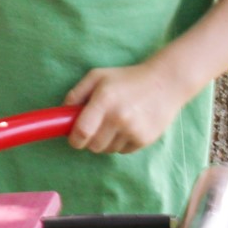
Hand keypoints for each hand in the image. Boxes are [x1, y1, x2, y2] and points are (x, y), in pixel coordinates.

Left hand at [64, 62, 190, 153]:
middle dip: (88, 140)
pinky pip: (122, 151)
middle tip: (92, 128)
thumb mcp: (97, 76)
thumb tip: (63, 113)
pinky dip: (119, 143)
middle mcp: (119, 118)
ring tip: (112, 124)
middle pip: (93, 145)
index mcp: (104, 101)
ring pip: (107, 150)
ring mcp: (134, 131)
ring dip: (104, 141)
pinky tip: (125, 127)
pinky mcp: (145, 140)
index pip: (82, 132)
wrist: (165, 83)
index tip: (73, 137)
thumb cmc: (126, 78)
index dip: (73, 139)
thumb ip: (76, 93)